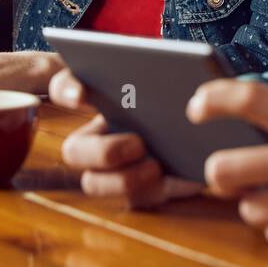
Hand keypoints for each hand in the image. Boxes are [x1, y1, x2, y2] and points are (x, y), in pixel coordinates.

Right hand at [50, 69, 203, 206]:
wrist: (204, 126)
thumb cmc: (180, 92)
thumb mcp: (169, 76)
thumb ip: (156, 70)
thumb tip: (168, 67)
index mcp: (96, 96)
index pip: (63, 87)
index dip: (66, 91)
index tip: (83, 95)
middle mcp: (94, 135)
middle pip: (73, 151)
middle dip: (101, 150)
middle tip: (138, 144)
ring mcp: (112, 168)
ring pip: (94, 183)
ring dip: (124, 179)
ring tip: (157, 167)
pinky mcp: (137, 191)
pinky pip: (135, 199)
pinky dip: (157, 190)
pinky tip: (182, 178)